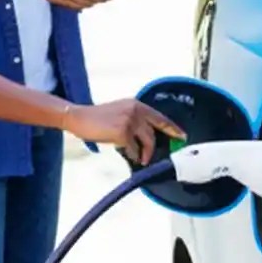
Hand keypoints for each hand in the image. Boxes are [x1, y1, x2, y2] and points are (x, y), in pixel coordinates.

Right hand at [62, 99, 185, 164]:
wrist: (79, 117)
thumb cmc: (97, 118)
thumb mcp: (120, 112)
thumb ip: (135, 120)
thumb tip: (148, 138)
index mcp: (136, 104)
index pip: (160, 117)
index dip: (173, 128)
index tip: (182, 136)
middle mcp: (135, 110)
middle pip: (153, 133)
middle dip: (153, 148)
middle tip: (151, 158)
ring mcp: (130, 121)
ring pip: (146, 143)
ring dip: (143, 154)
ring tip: (138, 158)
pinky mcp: (122, 132)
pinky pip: (133, 150)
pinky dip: (131, 154)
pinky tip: (124, 152)